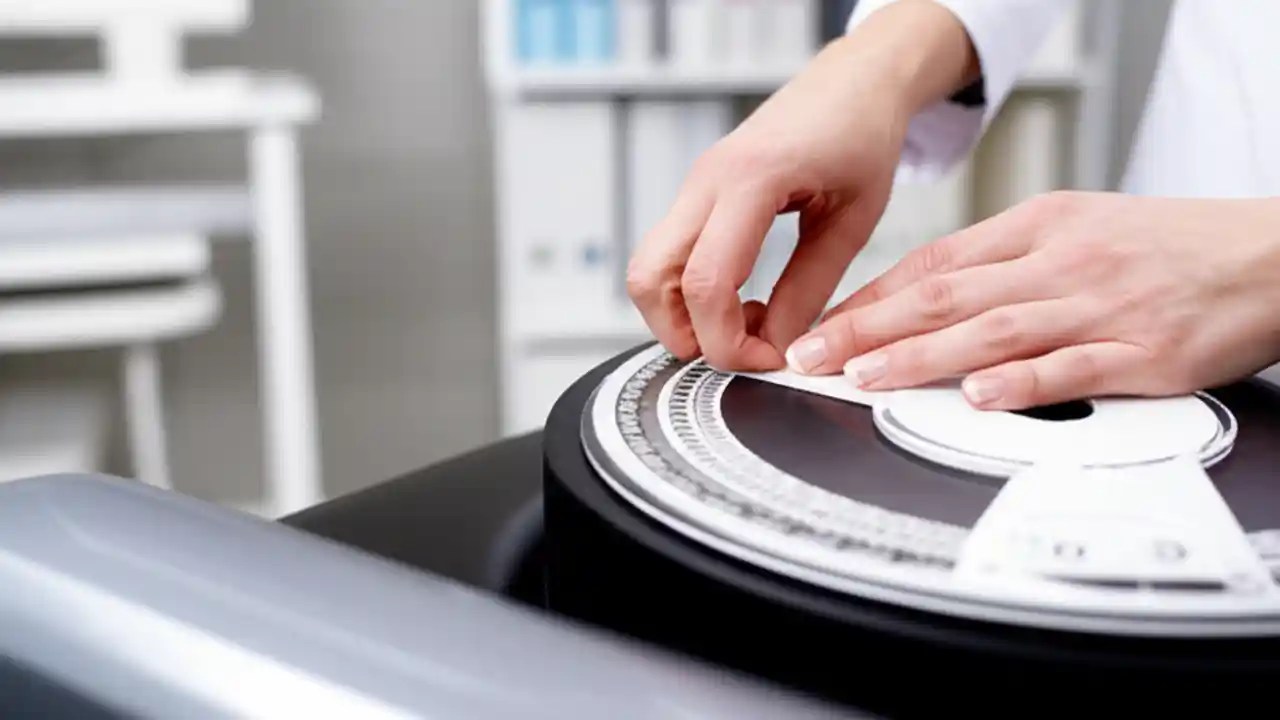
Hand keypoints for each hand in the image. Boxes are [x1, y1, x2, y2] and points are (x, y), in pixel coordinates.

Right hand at [625, 0, 978, 370]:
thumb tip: (780, 347)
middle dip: (682, 334)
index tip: (767, 359)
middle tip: (740, 350)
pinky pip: (668, 256)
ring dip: (680, 315)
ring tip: (744, 323)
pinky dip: (689, 292)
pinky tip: (740, 298)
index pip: (706, 282)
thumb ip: (810, 288)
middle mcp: (707, 181)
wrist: (854, 82)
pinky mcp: (696, 196)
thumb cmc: (861, 134)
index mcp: (750, 180)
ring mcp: (694, 187)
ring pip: (647, 271)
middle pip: (649, 279)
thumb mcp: (852, 221)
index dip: (727, 340)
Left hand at [785, 191, 1279, 408]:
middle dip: (869, 328)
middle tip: (812, 354)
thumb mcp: (1079, 226)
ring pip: (994, 330)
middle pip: (947, 295)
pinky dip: (1022, 383)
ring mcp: (1102, 306)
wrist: (1271, 254)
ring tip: (865, 376)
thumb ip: (1004, 261)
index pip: (936, 263)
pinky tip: (978, 396)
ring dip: (920, 355)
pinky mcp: (1145, 352)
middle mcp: (1062, 262)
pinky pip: (1073, 367)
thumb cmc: (1170, 244)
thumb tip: (926, 295)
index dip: (871, 297)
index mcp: (1041, 227)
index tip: (822, 323)